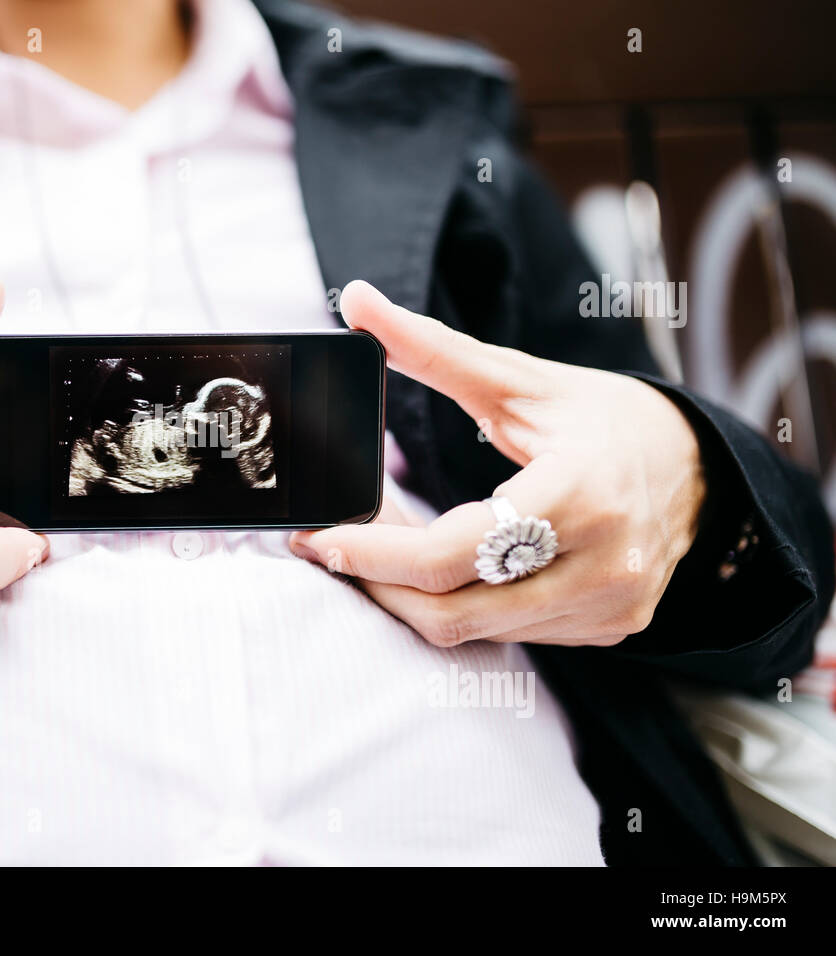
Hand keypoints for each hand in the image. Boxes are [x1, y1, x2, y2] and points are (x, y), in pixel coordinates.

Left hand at [290, 280, 705, 647]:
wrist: (697, 464)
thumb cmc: (603, 416)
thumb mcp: (519, 378)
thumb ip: (432, 348)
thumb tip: (356, 300)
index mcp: (582, 494)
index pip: (454, 551)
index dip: (373, 553)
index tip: (319, 536)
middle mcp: (602, 563)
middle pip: (453, 609)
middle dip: (377, 583)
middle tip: (332, 546)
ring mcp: (608, 606)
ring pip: (473, 630)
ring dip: (410, 595)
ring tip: (382, 545)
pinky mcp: (606, 629)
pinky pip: (506, 633)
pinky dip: (458, 603)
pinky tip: (438, 565)